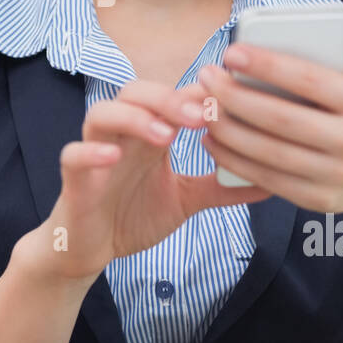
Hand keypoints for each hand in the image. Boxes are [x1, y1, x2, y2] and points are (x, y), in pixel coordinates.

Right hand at [31, 78, 271, 282]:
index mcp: (150, 134)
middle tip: (201, 115)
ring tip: (165, 136)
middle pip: (137, 92)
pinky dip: (91, 151)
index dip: (198, 93)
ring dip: (134, 118)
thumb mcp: (186, 200)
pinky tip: (113, 156)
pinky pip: (73, 154)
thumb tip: (269, 181)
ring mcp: (96, 152)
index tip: (229, 100)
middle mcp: (123, 135)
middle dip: (169, 98)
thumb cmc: (133, 215)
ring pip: (103, 113)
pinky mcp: (75, 179)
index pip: (172, 97)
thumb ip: (221, 186)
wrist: (90, 249)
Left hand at [198, 16, 342, 222]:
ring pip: (269, 152)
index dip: (266, 66)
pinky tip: (212, 140)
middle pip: (280, 118)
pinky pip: (268, 179)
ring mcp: (337, 176)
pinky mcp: (319, 200)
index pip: (308, 80)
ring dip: (227, 129)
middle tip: (205, 76)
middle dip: (234, 96)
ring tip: (203, 106)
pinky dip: (234, 160)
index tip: (230, 53)